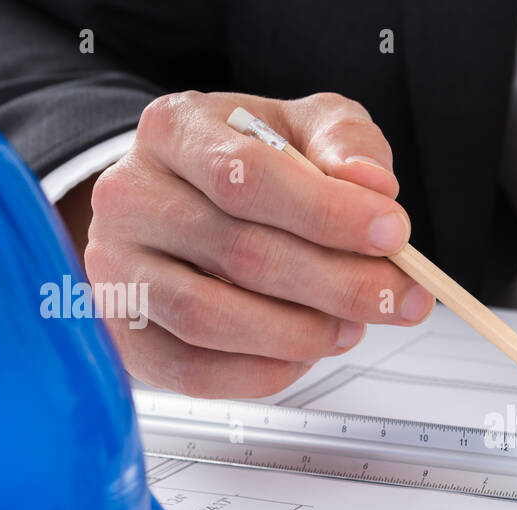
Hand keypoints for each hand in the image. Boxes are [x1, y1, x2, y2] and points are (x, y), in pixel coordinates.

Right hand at [84, 91, 434, 396]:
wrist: (184, 203)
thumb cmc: (250, 165)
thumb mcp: (304, 130)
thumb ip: (345, 143)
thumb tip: (373, 186)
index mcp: (175, 130)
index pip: (248, 175)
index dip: (329, 212)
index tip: (393, 233)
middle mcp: (131, 197)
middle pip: (240, 252)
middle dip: (338, 284)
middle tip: (399, 298)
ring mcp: (117, 270)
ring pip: (212, 318)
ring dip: (301, 334)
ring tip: (351, 327)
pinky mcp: (126, 336)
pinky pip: (195, 372)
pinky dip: (265, 372)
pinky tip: (306, 353)